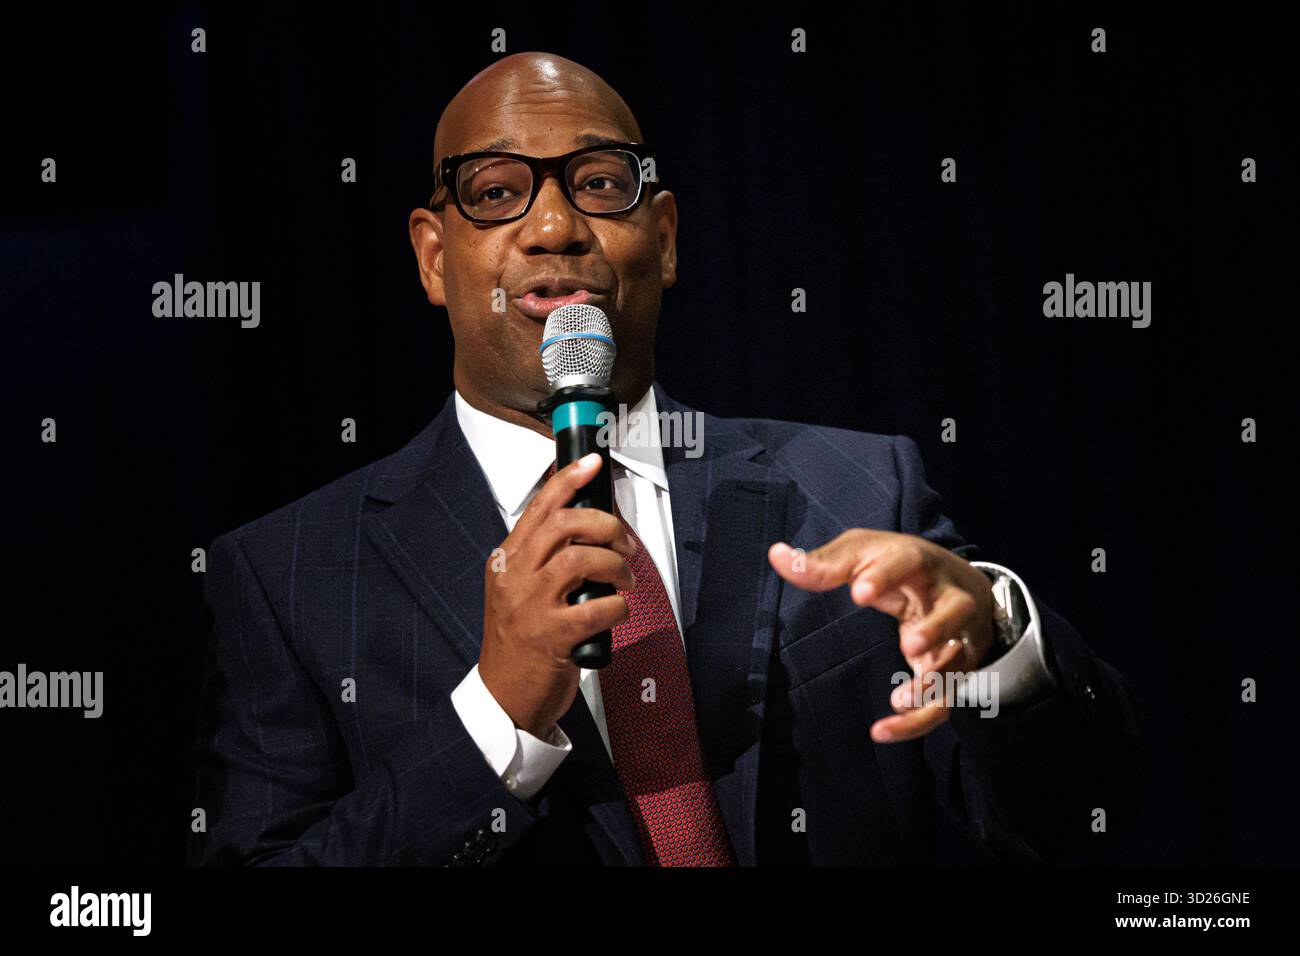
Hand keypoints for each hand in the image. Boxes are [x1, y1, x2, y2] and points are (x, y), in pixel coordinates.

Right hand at [479, 453, 636, 737]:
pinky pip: (597, 607)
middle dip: (605, 525)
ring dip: (616, 564)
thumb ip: (542, 561)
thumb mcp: (518, 592)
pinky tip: (618, 612)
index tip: (592, 463)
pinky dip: (618, 606)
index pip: (538, 508)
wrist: (503, 697)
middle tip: (624, 543)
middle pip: (563, 524)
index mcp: (506, 561)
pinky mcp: (551, 635)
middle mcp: (515, 576)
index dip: (568, 479)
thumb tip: (588, 529)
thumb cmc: (519, 644)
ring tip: (626, 581)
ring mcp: (531, 605)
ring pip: (581, 558)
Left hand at [767, 530, 994, 742]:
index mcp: (920, 562)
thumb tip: (776, 555)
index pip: (909, 562)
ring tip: (900, 699)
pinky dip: (918, 721)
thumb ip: (824, 563)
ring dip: (935, 682)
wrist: (958, 580)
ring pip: (960, 661)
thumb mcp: (862, 553)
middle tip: (910, 646)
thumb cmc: (897, 565)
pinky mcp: (956, 669)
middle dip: (937, 628)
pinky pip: (944, 700)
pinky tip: (885, 729)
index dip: (886, 577)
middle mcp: (950, 598)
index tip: (859, 593)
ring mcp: (960, 635)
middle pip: (958, 610)